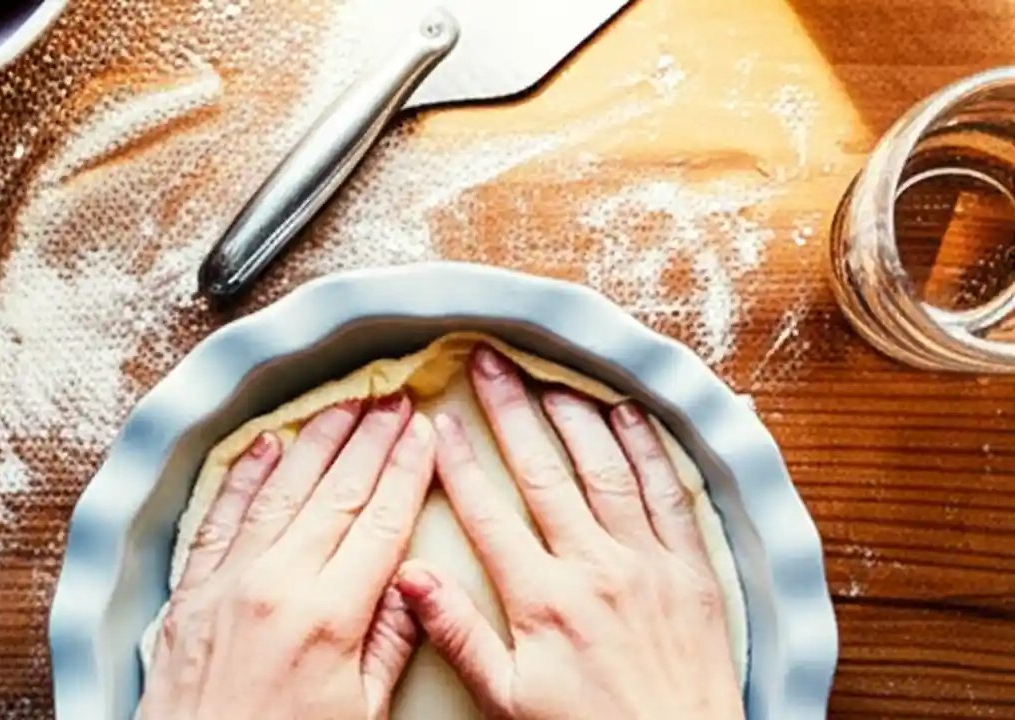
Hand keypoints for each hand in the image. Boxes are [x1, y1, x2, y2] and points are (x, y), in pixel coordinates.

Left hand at [140, 396, 435, 719]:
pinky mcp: (191, 590)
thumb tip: (411, 581)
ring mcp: (228, 581)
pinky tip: (266, 445)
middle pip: (338, 492)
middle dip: (372, 440)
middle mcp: (277, 584)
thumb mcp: (360, 713)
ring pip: (282, 489)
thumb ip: (389, 641)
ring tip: (346, 406)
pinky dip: (245, 475)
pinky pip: (221, 515)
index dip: (407, 471)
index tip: (424, 433)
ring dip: (318, 441)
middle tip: (395, 401)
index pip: (382, 521)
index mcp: (330, 616)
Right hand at [396, 346, 742, 719]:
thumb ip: (458, 634)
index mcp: (542, 599)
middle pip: (542, 471)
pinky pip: (667, 492)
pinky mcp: (689, 568)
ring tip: (548, 378)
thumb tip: (410, 578)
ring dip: (572, 415)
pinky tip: (626, 415)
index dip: (459, 462)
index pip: (487, 512)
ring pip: (603, 468)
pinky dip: (645, 447)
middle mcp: (593, 567)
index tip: (441, 421)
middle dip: (509, 410)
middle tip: (488, 362)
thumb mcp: (508, 700)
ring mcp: (645, 562)